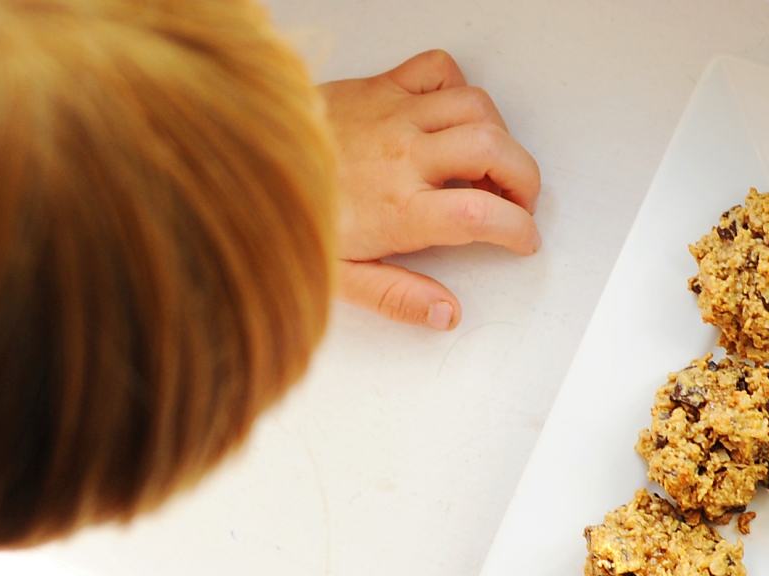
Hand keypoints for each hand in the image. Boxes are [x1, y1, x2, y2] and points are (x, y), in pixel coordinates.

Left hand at [319, 50, 541, 330]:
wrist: (244, 160)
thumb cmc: (291, 216)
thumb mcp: (340, 278)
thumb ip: (397, 297)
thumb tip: (444, 313)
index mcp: (399, 210)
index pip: (482, 214)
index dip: (518, 230)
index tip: (521, 240)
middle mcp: (404, 157)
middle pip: (494, 151)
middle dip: (525, 180)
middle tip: (518, 203)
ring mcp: (394, 115)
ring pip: (477, 107)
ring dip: (499, 136)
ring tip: (491, 165)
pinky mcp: (381, 87)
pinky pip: (439, 70)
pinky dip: (459, 89)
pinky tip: (451, 118)